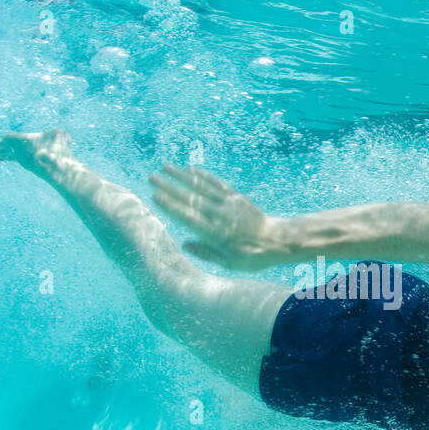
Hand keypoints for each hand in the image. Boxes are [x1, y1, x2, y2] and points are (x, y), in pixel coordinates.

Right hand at [150, 163, 281, 269]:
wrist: (277, 240)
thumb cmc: (251, 256)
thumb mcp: (229, 263)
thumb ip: (207, 253)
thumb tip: (185, 244)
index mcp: (215, 233)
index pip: (188, 217)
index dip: (171, 206)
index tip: (155, 196)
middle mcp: (220, 215)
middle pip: (190, 198)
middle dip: (169, 187)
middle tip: (151, 177)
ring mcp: (228, 203)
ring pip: (202, 187)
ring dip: (182, 176)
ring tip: (165, 166)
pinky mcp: (236, 197)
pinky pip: (217, 184)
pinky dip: (203, 176)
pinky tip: (190, 169)